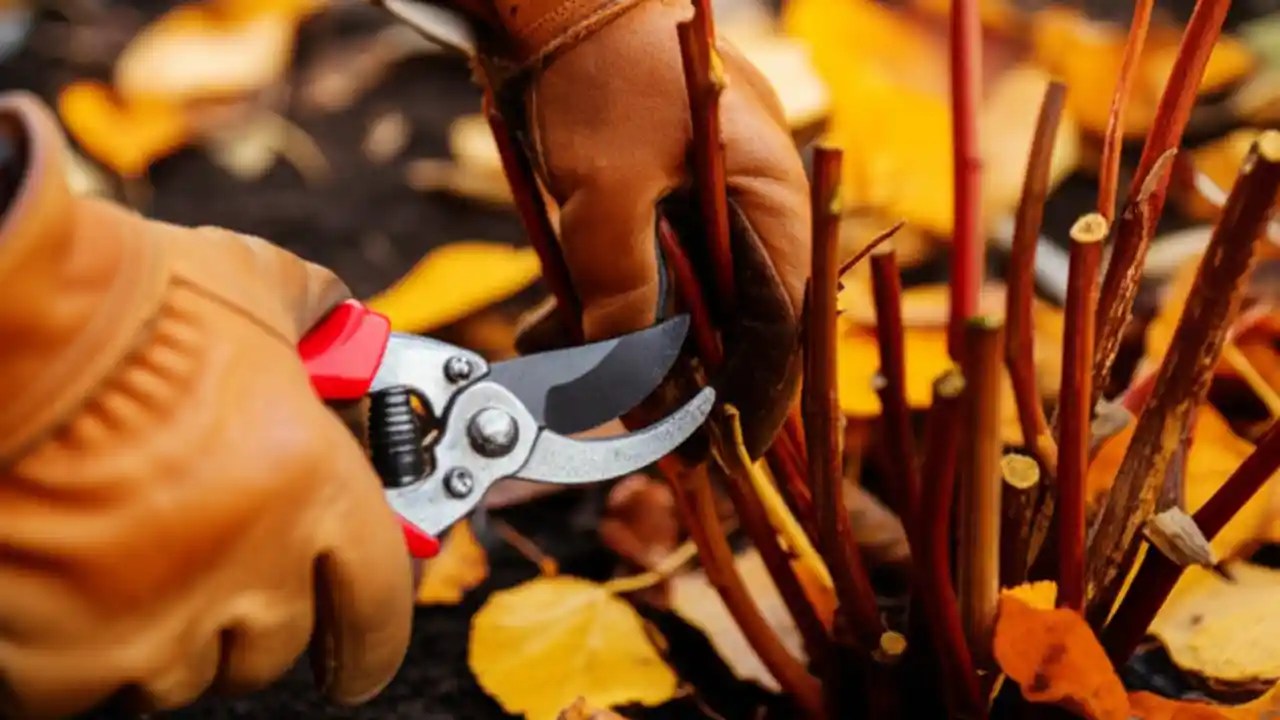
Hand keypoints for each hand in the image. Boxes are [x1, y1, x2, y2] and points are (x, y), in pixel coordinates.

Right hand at [0, 94, 411, 718]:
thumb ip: (314, 319)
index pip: (379, 607)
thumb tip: (337, 322)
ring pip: (181, 674)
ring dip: (165, 631)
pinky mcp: (64, 663)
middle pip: (274, 648)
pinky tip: (63, 580)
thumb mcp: (254, 287)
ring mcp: (157, 627)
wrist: (10, 332)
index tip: (357, 649)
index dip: (370, 635)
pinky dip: (75, 649)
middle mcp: (251, 571)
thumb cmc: (127, 301)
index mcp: (316, 491)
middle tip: (211, 561)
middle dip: (251, 613)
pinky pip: (87, 687)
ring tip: (125, 553)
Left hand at [487, 0, 811, 456]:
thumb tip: (622, 377)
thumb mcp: (607, 188)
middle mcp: (748, 208)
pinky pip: (640, 271)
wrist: (551, 2)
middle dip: (680, 379)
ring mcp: (703, 204)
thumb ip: (618, 287)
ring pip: (678, 302)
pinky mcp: (655, 199)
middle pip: (732, 322)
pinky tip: (548, 332)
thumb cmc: (598, 73)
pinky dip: (600, 305)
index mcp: (772, 199)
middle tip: (642, 430)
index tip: (724, 448)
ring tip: (570, 377)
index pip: (785, 323)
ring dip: (625, 345)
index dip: (757, 394)